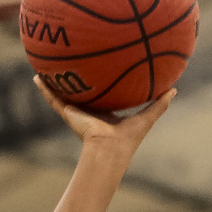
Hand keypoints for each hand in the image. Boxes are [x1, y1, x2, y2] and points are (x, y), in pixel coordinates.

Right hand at [34, 76, 174, 153]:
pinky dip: (45, 89)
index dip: (103, 84)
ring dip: (56, 81)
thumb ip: (159, 104)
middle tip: (73, 62)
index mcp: (107, 115)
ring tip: (47, 65)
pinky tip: (37, 76)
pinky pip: (53, 99)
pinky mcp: (68, 113)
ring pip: (64, 94)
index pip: (104, 96)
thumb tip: (174, 89)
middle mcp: (91, 113)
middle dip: (77, 80)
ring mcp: (78, 113)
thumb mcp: (146, 117)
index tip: (101, 71)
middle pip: (82, 93)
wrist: (110, 149)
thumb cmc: (128, 138)